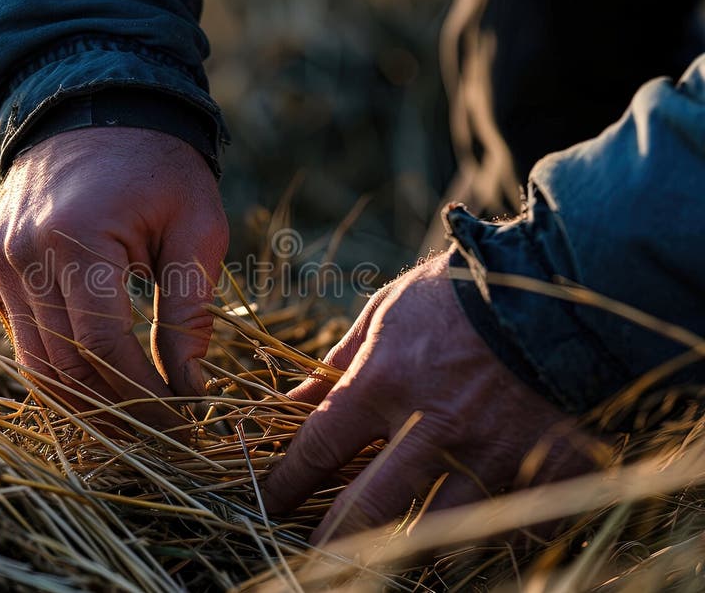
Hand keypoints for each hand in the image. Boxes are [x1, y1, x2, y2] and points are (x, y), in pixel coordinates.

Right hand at [0, 127, 227, 424]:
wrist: (95, 108)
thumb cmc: (159, 167)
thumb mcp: (196, 228)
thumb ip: (190, 310)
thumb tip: (191, 388)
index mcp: (77, 238)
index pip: (103, 348)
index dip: (143, 396)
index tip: (182, 420)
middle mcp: (23, 254)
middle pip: (61, 366)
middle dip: (112, 412)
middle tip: (160, 434)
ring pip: (33, 362)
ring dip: (83, 399)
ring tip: (132, 420)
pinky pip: (20, 334)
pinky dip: (58, 363)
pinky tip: (99, 375)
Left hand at [261, 253, 598, 542]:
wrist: (562, 278)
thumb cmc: (460, 291)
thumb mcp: (385, 312)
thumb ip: (338, 362)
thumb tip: (293, 401)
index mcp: (385, 382)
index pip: (318, 449)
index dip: (287, 483)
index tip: (273, 500)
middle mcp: (432, 426)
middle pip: (368, 507)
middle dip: (333, 540)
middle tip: (315, 556)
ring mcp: (492, 451)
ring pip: (438, 529)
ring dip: (407, 544)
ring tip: (387, 555)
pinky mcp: (548, 463)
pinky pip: (517, 524)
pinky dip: (492, 538)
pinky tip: (474, 539)